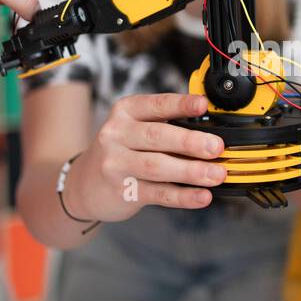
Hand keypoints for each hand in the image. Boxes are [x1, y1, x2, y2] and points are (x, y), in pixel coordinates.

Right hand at [64, 93, 228, 222]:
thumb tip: (210, 132)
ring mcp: (116, 164)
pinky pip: (158, 193)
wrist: (84, 185)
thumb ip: (166, 126)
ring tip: (216, 174)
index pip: (156, 104)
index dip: (180, 104)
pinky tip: (202, 196)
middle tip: (216, 147)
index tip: (203, 105)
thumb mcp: (134, 129)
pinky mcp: (123, 191)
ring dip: (191, 171)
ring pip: (157, 166)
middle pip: (157, 136)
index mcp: (125, 112)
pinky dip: (183, 196)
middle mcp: (116, 135)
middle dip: (190, 142)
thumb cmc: (120, 152)